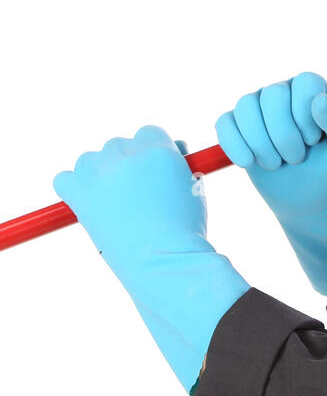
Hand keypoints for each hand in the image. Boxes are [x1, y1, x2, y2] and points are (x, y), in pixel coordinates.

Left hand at [54, 124, 210, 262]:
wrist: (163, 261)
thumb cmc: (184, 230)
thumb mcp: (193, 188)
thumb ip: (176, 165)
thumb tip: (169, 152)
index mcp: (159, 150)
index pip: (149, 133)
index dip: (151, 150)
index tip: (155, 169)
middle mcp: (126, 155)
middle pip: (118, 145)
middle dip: (125, 164)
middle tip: (136, 192)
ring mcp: (100, 173)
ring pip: (90, 161)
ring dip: (99, 175)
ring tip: (114, 202)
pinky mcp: (79, 194)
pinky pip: (64, 180)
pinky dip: (73, 189)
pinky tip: (89, 204)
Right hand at [215, 72, 326, 225]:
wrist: (309, 197)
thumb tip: (320, 100)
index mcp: (315, 91)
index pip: (305, 82)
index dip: (307, 113)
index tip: (314, 140)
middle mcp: (284, 91)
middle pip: (273, 94)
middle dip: (284, 134)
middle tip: (297, 158)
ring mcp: (257, 106)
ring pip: (246, 106)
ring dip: (261, 142)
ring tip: (277, 164)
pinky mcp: (235, 125)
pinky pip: (224, 123)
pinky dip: (235, 145)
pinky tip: (249, 163)